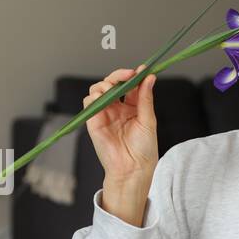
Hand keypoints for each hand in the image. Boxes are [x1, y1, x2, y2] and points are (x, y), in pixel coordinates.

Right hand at [84, 66, 158, 220]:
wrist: (133, 169)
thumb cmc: (143, 149)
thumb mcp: (148, 120)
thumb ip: (145, 97)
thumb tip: (149, 77)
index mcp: (132, 107)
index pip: (129, 85)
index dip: (133, 75)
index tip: (142, 69)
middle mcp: (117, 108)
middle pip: (112, 83)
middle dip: (118, 75)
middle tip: (128, 74)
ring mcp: (104, 114)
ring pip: (98, 89)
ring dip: (105, 84)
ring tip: (114, 89)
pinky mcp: (93, 121)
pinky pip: (88, 102)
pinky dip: (94, 96)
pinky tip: (104, 98)